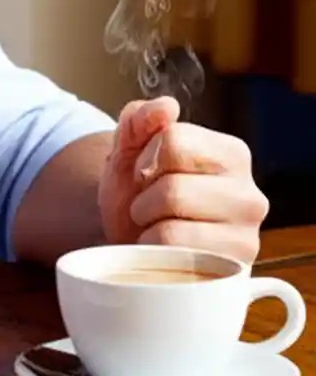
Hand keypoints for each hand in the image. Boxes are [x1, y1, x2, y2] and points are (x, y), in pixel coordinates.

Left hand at [98, 97, 268, 261]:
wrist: (131, 239)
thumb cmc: (137, 191)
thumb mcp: (128, 148)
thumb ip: (140, 119)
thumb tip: (166, 106)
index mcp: (231, 153)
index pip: (174, 140)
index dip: (144, 158)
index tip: (145, 172)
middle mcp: (248, 193)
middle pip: (172, 188)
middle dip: (143, 199)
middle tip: (149, 206)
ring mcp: (245, 234)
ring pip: (173, 225)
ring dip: (147, 227)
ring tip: (157, 227)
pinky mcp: (232, 269)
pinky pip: (174, 257)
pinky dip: (154, 252)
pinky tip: (164, 250)